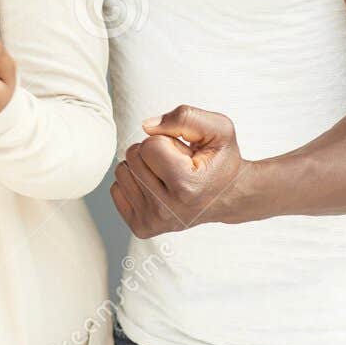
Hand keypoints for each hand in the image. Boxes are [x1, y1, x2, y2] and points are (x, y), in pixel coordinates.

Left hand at [111, 105, 251, 236]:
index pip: (148, 145)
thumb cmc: (221, 160)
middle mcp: (168, 210)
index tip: (185, 155)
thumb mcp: (218, 129)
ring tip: (168, 176)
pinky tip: (158, 187)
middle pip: (132, 157)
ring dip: (142, 167)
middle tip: (177, 164)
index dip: (166, 141)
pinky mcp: (141, 227)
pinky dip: (134, 182)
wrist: (229, 196)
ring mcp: (153, 222)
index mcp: (187, 187)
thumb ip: (184, 117)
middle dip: (152, 152)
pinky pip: (116, 189)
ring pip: (122, 172)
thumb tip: (146, 126)